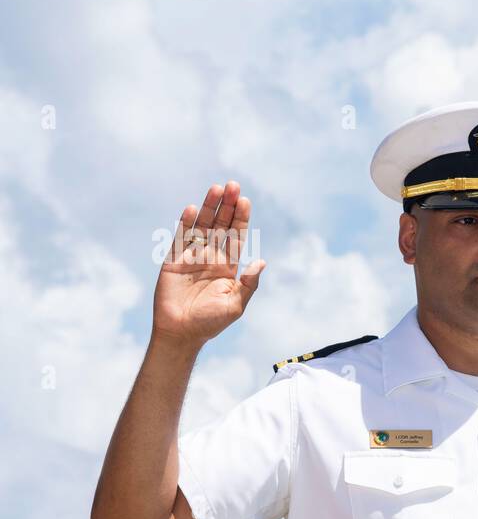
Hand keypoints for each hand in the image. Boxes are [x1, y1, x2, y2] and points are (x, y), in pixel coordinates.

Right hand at [153, 182, 263, 347]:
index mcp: (228, 267)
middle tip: (233, 185)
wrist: (181, 333)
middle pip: (221, 225)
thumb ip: (248, 284)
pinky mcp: (174, 260)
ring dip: (210, 207)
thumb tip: (262, 262)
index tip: (245, 201)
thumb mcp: (236, 305)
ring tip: (217, 189)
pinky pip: (181, 237)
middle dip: (227, 206)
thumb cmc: (211, 322)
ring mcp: (192, 256)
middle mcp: (211, 257)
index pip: (236, 237)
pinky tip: (194, 209)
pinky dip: (187, 223)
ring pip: (203, 226)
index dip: (241, 219)